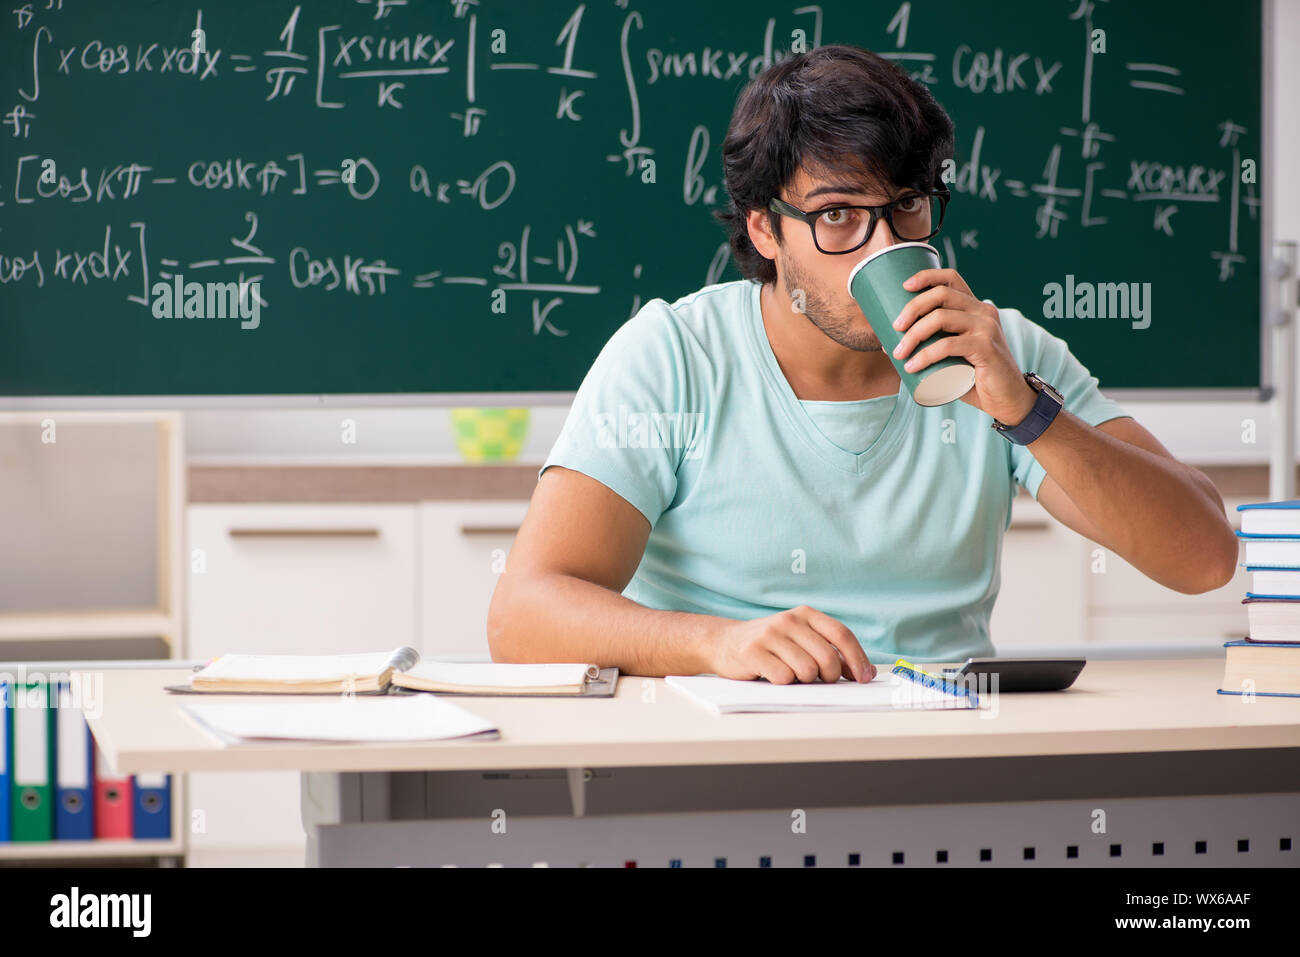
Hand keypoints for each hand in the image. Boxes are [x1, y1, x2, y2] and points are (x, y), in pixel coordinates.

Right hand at [709, 606, 875, 683]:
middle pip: (827, 657)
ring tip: (792, 675)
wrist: (724, 642)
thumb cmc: (770, 645)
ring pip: (807, 671)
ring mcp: (770, 634)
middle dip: (829, 677)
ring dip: (804, 682)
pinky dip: (783, 684)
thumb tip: (864, 672)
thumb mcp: (800, 640)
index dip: (857, 659)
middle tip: (819, 680)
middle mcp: (789, 620)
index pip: (842, 634)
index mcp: (805, 614)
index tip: (864, 678)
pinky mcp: (753, 652)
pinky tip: (773, 675)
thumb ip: (829, 651)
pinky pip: (783, 678)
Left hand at [890, 268, 1037, 425]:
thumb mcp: (952, 356)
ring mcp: (987, 328)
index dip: (926, 277)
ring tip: (898, 353)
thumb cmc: (974, 379)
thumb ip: (930, 346)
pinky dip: (925, 355)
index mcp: (976, 308)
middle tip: (894, 328)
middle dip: (912, 308)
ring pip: (941, 318)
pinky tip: (912, 366)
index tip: (904, 286)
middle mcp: (983, 312)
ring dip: (913, 334)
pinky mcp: (986, 347)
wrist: (1007, 400)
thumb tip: (888, 345)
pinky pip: (948, 345)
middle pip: (941, 295)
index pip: (951, 279)